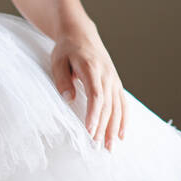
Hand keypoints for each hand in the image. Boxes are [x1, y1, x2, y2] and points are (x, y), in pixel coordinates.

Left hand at [51, 23, 126, 149]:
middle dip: (102, 126)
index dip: (94, 114)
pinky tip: (120, 135)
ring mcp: (113, 79)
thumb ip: (62, 80)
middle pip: (107, 105)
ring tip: (109, 147)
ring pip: (117, 106)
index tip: (89, 130)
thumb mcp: (57, 61)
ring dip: (114, 128)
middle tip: (96, 146)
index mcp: (92, 69)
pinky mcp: (115, 83)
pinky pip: (122, 103)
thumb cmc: (66, 49)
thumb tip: (69, 98)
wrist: (81, 33)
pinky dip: (123, 119)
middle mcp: (106, 75)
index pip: (96, 95)